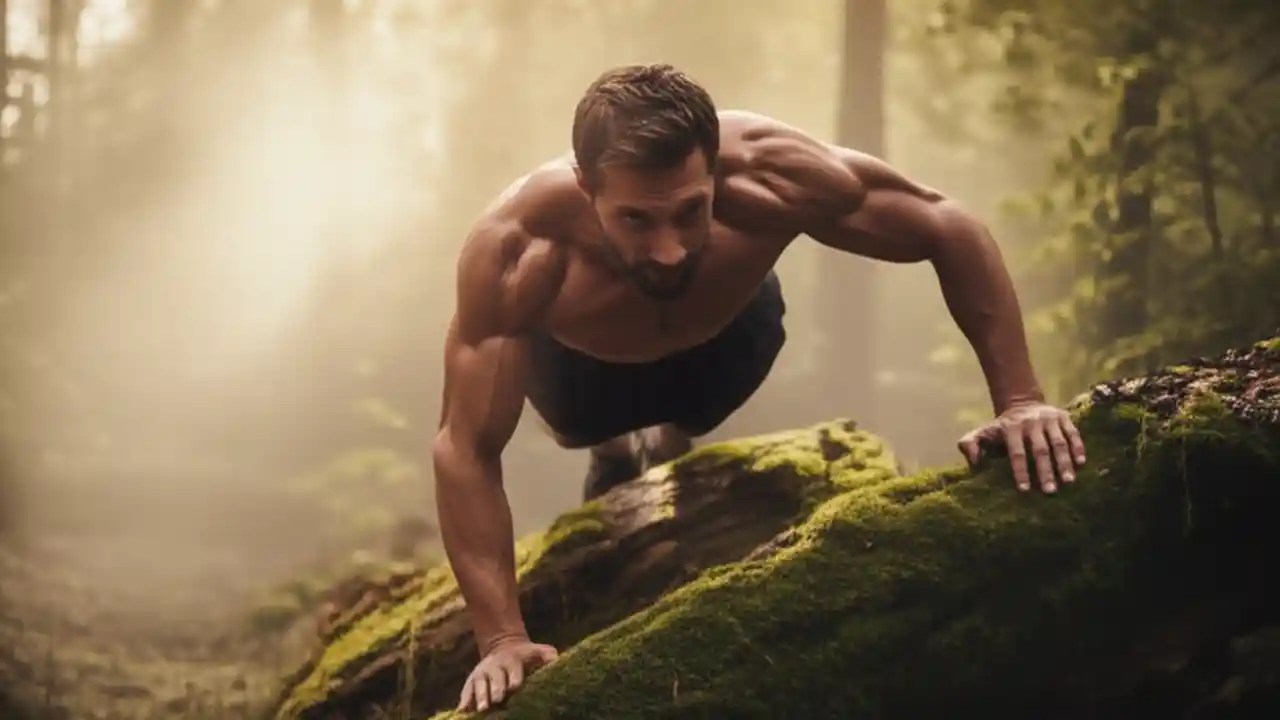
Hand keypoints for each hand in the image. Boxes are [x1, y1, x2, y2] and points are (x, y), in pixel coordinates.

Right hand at [458, 636, 558, 712]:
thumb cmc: (524, 655)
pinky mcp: (472, 680)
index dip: (514, 677)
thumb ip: (546, 654)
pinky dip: (465, 700)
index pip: (513, 670)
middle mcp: (495, 666)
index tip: (514, 686)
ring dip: (480, 696)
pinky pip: (466, 690)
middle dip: (496, 689)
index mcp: (511, 660)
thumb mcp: (536, 651)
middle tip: (497, 700)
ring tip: (482, 709)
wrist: (502, 646)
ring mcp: (482, 673)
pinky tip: (463, 711)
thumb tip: (556, 658)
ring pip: (479, 685)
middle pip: (495, 679)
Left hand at [957, 401, 1086, 493]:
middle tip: (1050, 491)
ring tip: (1069, 481)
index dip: (1020, 471)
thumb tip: (973, 462)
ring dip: (1064, 462)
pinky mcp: (1063, 417)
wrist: (1021, 402)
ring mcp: (1049, 419)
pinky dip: (1078, 447)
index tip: (1024, 490)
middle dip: (1045, 471)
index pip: (1016, 453)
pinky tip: (1081, 463)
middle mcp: (1031, 423)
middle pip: (1039, 450)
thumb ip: (970, 445)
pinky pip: (1073, 433)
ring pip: (1059, 442)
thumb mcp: (982, 433)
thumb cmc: (1001, 427)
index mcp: (1011, 429)